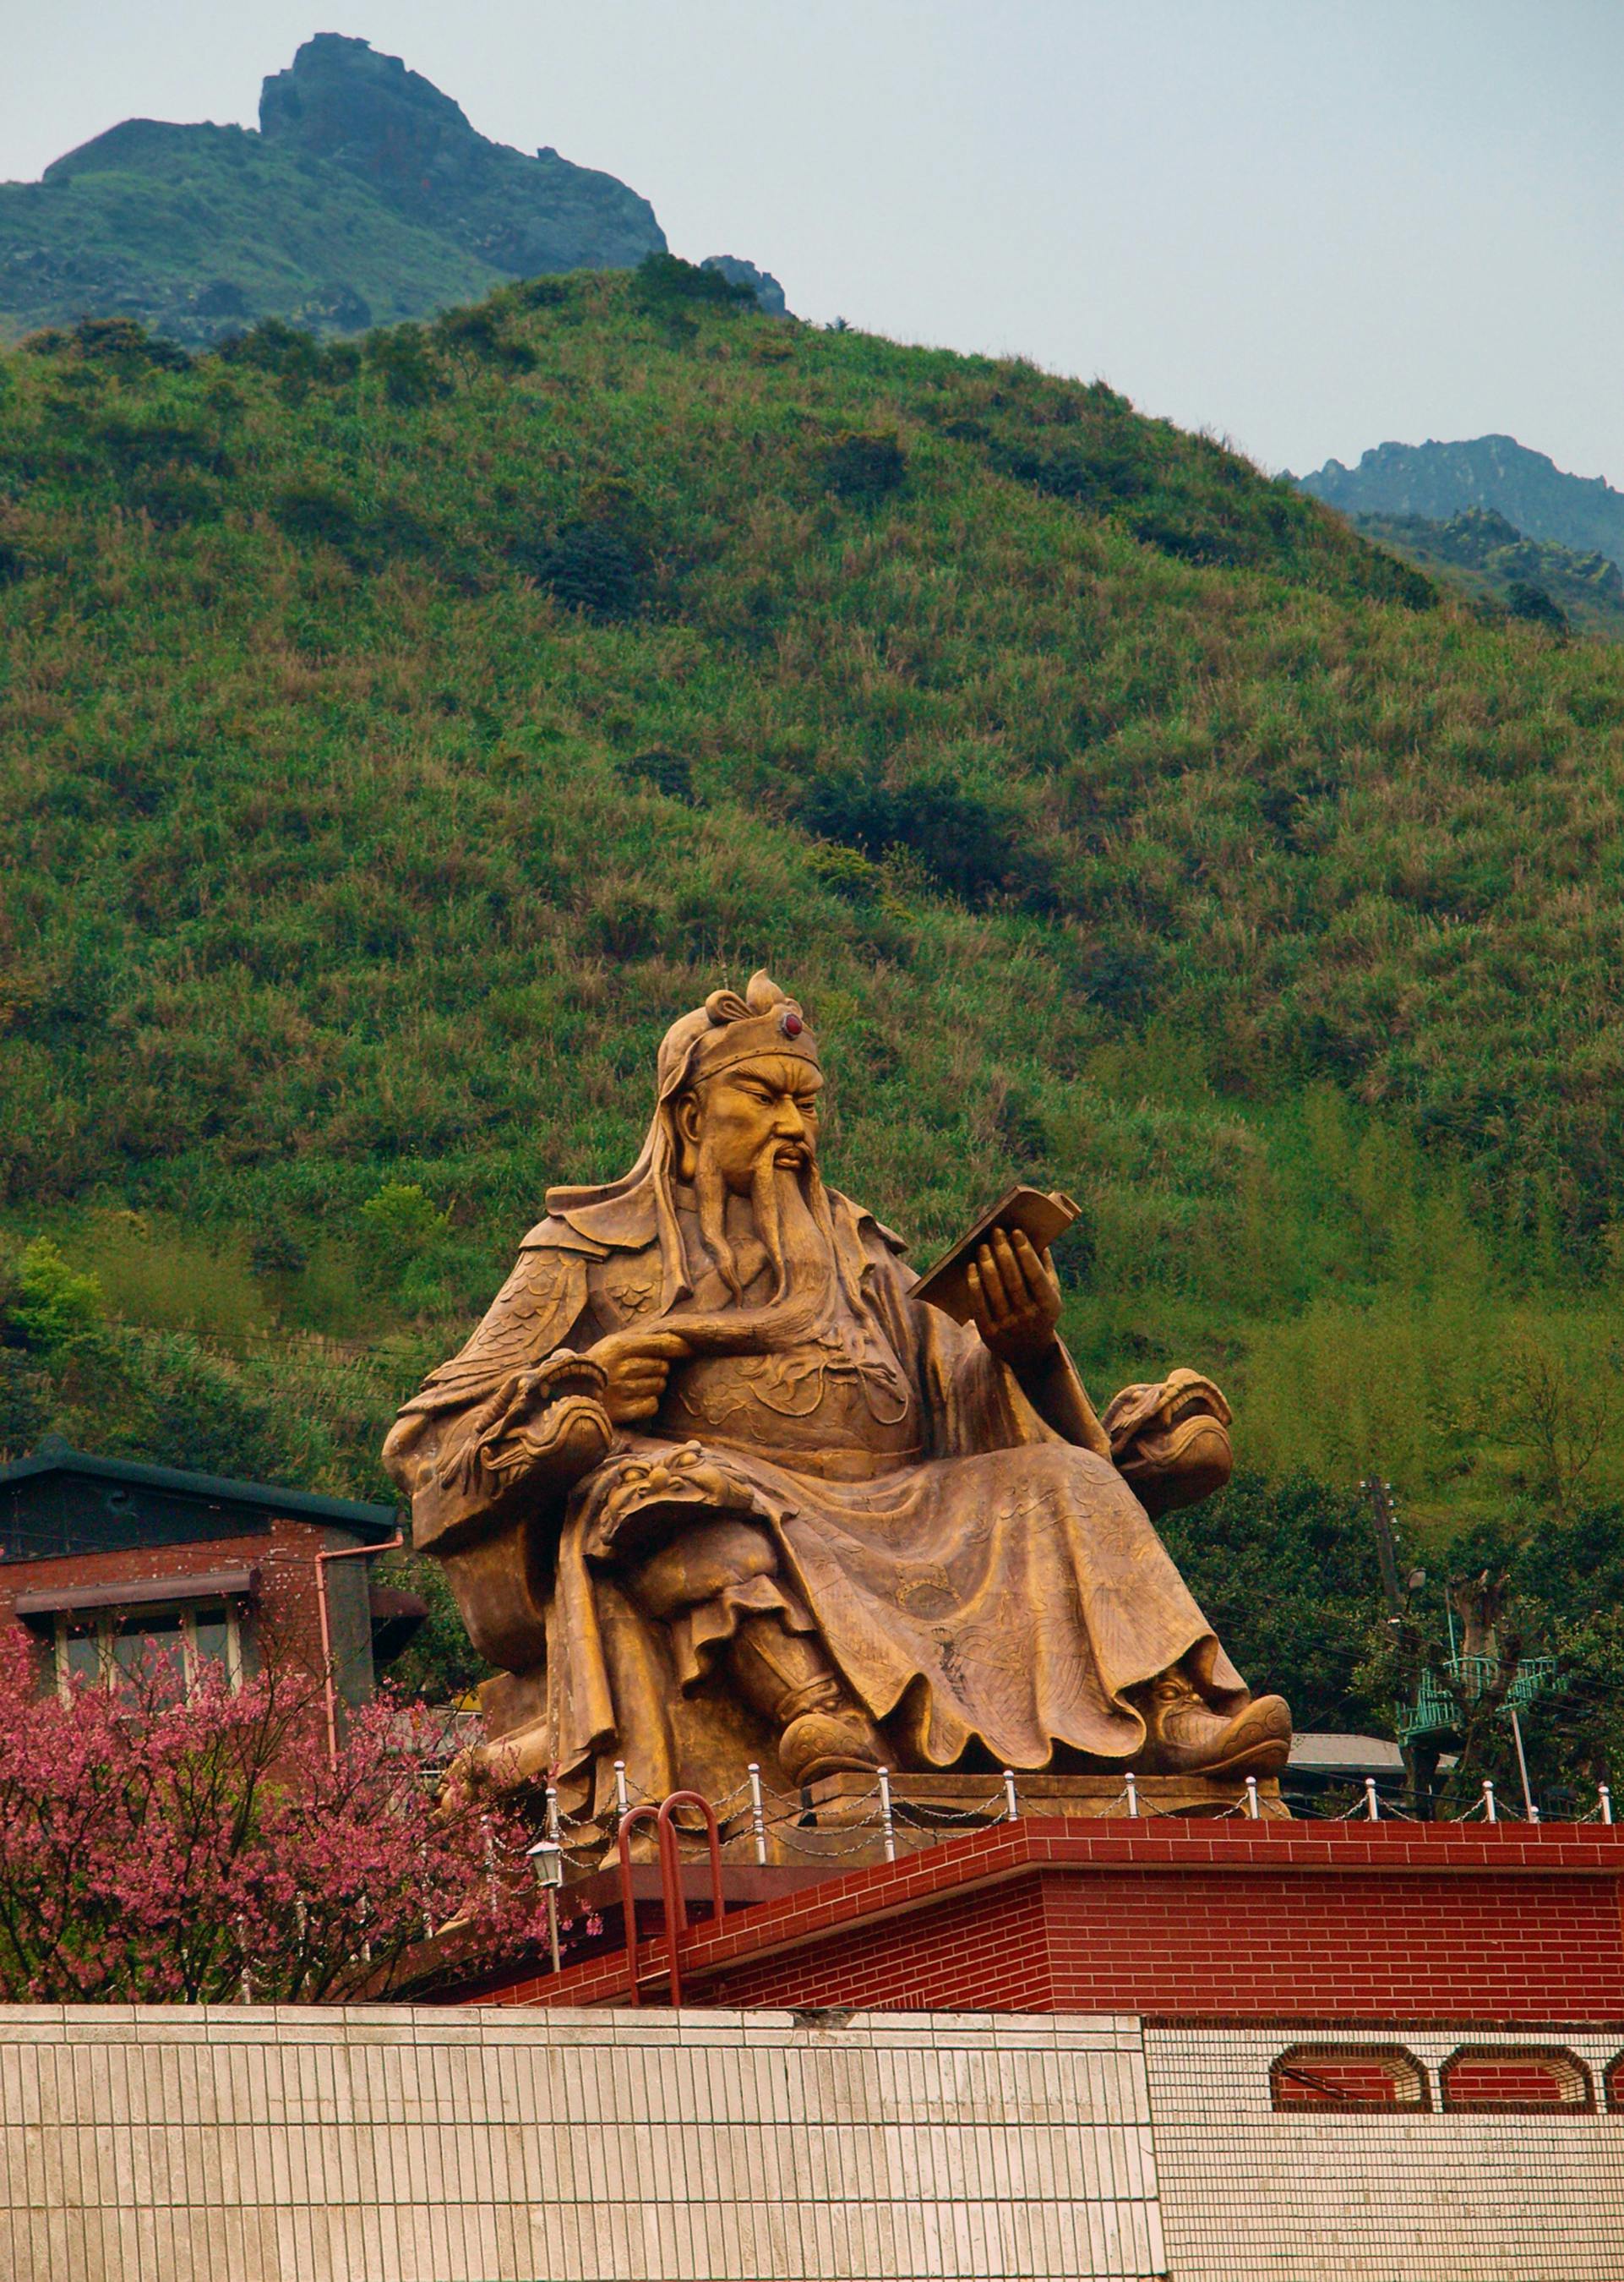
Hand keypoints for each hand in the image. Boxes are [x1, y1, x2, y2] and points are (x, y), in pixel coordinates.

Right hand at [585, 1328, 690, 1424]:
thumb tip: (679, 1338)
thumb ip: (642, 1340)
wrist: (569, 1393)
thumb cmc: (599, 1364)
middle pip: (663, 1367)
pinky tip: (633, 1399)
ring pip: (659, 1386)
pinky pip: (652, 1405)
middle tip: (642, 1371)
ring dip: (653, 1386)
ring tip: (634, 1385)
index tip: (689, 1349)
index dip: (679, 1347)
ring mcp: (622, 1390)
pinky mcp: (622, 1411)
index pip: (662, 1344)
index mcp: (619, 1346)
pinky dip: (647, 1403)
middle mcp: (621, 1367)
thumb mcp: (613, 1344)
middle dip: (659, 1369)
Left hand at [967, 1229, 1060, 1373]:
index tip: (1016, 1232)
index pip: (1036, 1276)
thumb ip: (1046, 1269)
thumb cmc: (1040, 1313)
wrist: (1028, 1352)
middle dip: (1003, 1253)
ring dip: (987, 1265)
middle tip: (995, 1232)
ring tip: (982, 1246)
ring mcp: (1008, 1326)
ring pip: (995, 1290)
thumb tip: (1038, 1239)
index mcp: (1048, 1305)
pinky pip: (979, 1304)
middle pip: (1014, 1280)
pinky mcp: (989, 1333)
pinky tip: (972, 1267)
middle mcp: (1029, 1316)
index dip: (1026, 1253)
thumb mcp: (1051, 1295)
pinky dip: (974, 1284)